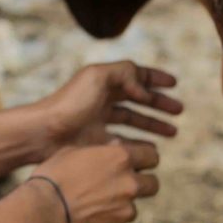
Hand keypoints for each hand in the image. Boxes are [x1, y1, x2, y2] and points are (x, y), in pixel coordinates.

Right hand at [30, 137, 159, 222]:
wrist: (41, 212)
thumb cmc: (53, 176)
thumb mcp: (73, 151)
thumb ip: (100, 149)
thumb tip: (116, 146)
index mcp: (120, 159)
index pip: (152, 156)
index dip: (145, 159)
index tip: (139, 163)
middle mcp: (129, 184)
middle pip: (152, 184)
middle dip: (141, 184)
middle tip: (121, 186)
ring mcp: (124, 211)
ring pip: (131, 208)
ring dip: (119, 206)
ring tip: (92, 206)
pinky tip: (84, 219)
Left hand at [32, 61, 181, 152]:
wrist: (44, 133)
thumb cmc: (69, 104)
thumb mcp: (98, 77)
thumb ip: (124, 73)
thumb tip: (143, 89)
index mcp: (103, 81)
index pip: (134, 75)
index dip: (155, 78)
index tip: (174, 83)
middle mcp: (101, 99)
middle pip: (137, 98)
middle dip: (159, 104)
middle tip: (179, 111)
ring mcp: (99, 121)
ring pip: (133, 120)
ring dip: (154, 124)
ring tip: (173, 132)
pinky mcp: (96, 142)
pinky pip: (124, 141)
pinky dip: (139, 144)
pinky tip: (153, 148)